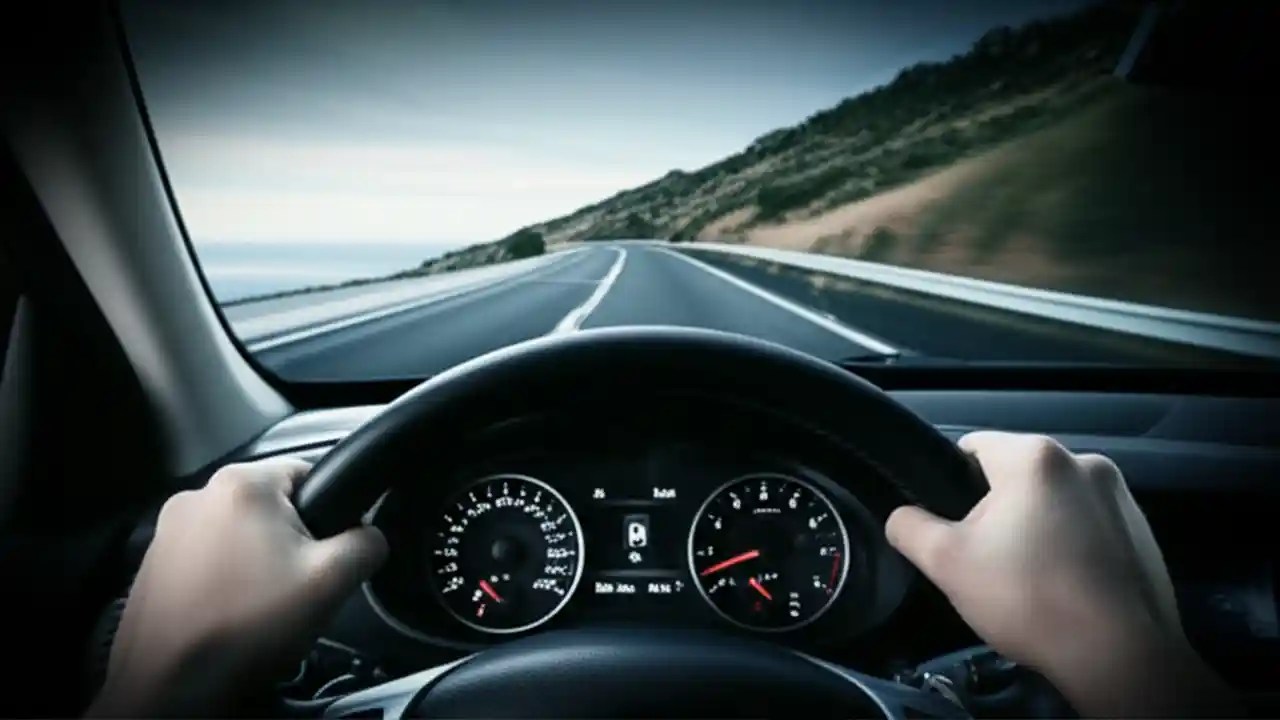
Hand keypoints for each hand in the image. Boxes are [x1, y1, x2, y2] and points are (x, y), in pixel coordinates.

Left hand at [88, 458, 386, 716]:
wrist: (170, 685)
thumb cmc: (246, 627)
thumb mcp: (331, 582)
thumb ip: (367, 545)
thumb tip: (371, 537)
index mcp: (241, 484)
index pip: (309, 472)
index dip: (329, 514)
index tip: (324, 554)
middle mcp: (196, 495)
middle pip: (272, 507)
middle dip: (291, 543)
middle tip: (297, 587)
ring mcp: (166, 531)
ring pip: (239, 535)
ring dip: (257, 562)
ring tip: (262, 607)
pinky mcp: (152, 565)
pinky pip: (207, 559)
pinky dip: (225, 581)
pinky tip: (231, 615)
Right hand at [886, 431, 1235, 716]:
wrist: (1118, 656)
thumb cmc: (1029, 599)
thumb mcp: (946, 563)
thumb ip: (910, 527)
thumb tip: (901, 516)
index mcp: (1034, 456)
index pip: (972, 447)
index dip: (951, 486)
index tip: (953, 528)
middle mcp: (1084, 461)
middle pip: (1016, 477)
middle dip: (997, 511)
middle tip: (987, 560)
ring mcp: (1121, 496)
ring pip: (1054, 502)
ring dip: (1037, 528)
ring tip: (1029, 579)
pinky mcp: (1143, 531)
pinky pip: (1089, 526)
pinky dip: (1072, 547)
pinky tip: (1065, 587)